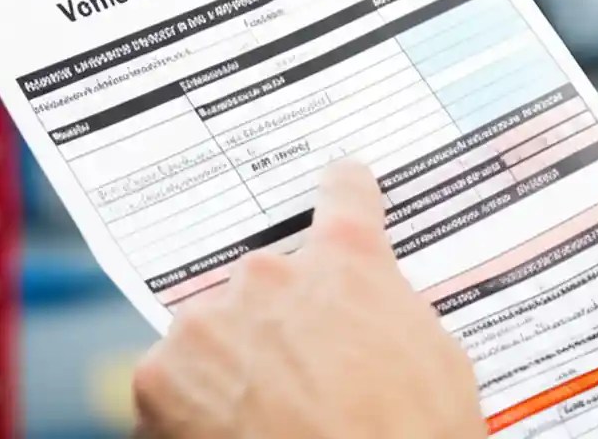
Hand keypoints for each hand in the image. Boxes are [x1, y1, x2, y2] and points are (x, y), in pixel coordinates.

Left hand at [133, 160, 486, 438]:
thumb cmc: (412, 436)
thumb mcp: (437, 360)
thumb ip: (390, 313)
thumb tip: (372, 321)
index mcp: (348, 262)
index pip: (343, 194)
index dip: (343, 191)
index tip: (338, 183)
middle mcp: (271, 276)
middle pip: (267, 281)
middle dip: (280, 320)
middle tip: (304, 374)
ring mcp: (210, 323)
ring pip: (214, 331)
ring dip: (231, 361)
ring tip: (263, 417)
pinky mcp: (161, 377)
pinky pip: (172, 381)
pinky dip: (190, 408)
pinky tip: (227, 435)